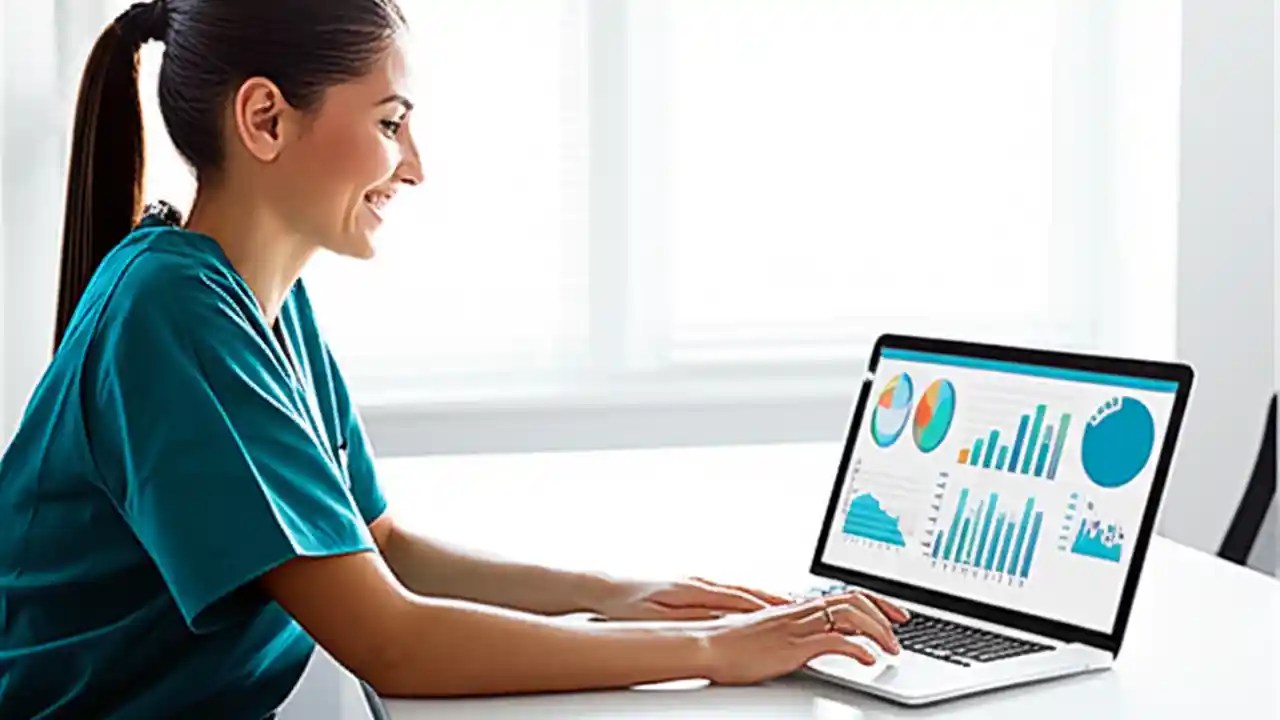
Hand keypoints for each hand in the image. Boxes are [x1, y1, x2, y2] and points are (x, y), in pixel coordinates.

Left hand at [593, 576, 791, 620]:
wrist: (606, 589)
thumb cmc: (628, 607)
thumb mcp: (658, 620)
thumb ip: (692, 621)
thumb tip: (723, 623)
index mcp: (692, 590)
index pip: (738, 599)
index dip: (766, 607)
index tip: (791, 613)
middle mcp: (698, 583)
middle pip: (744, 591)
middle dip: (774, 599)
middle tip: (804, 606)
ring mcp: (695, 583)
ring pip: (737, 589)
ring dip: (763, 597)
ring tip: (789, 603)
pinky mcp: (690, 587)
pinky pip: (727, 591)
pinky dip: (746, 596)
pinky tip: (755, 603)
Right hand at [701, 593, 905, 685]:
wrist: (707, 646)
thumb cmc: (732, 644)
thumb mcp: (772, 634)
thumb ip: (798, 632)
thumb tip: (824, 637)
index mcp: (797, 607)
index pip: (844, 594)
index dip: (875, 602)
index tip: (894, 613)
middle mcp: (801, 612)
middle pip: (853, 599)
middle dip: (884, 612)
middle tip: (901, 630)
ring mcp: (798, 627)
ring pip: (850, 616)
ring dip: (878, 632)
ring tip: (890, 650)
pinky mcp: (793, 647)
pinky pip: (833, 641)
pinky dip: (857, 649)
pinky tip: (868, 660)